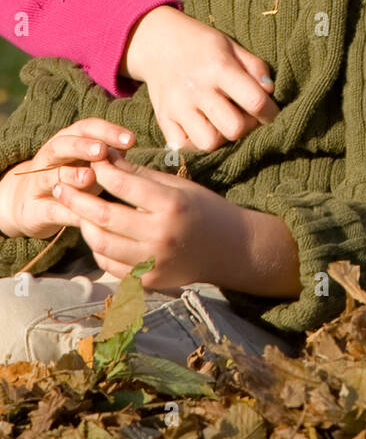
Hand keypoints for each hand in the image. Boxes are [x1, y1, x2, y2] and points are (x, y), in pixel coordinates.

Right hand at [0, 118, 133, 238]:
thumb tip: (126, 147)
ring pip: (52, 175)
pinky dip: (66, 212)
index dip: (107, 131)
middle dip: (83, 146)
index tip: (131, 139)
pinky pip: (51, 210)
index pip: (86, 128)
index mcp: (67, 141)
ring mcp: (39, 183)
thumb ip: (107, 156)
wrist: (30, 205)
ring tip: (89, 177)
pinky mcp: (35, 210)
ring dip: (71, 175)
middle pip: (63, 145)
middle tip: (102, 150)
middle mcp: (50, 158)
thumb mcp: (89, 164)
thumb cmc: (71, 180)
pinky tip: (83, 217)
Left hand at [53, 153, 242, 287]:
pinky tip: (98, 233)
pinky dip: (99, 248)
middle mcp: (161, 235)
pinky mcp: (148, 281)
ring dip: (84, 225)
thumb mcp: (177, 186)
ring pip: (100, 244)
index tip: (90, 160)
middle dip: (77, 198)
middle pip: (104, 216)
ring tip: (79, 211)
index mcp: (171, 205)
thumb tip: (106, 157)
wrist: (231, 249)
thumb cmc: (205, 209)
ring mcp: (154, 261)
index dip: (101, 169)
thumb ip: (140, 175)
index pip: (124, 183)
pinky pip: (110, 265)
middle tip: (61, 186)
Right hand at [124, 6, 279, 151]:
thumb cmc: (202, 44)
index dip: (271, 112)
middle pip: (233, 129)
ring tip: (223, 122)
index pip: (255, 101)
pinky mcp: (162, 119)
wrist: (157, 41)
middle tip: (246, 116)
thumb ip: (255, 68)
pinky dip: (196, 143)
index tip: (271, 112)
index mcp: (218, 68)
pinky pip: (183, 147)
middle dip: (247, 126)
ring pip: (209, 143)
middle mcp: (196, 89)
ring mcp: (177, 106)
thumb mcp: (232, 46)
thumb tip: (270, 92)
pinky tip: (203, 127)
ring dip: (222, 137)